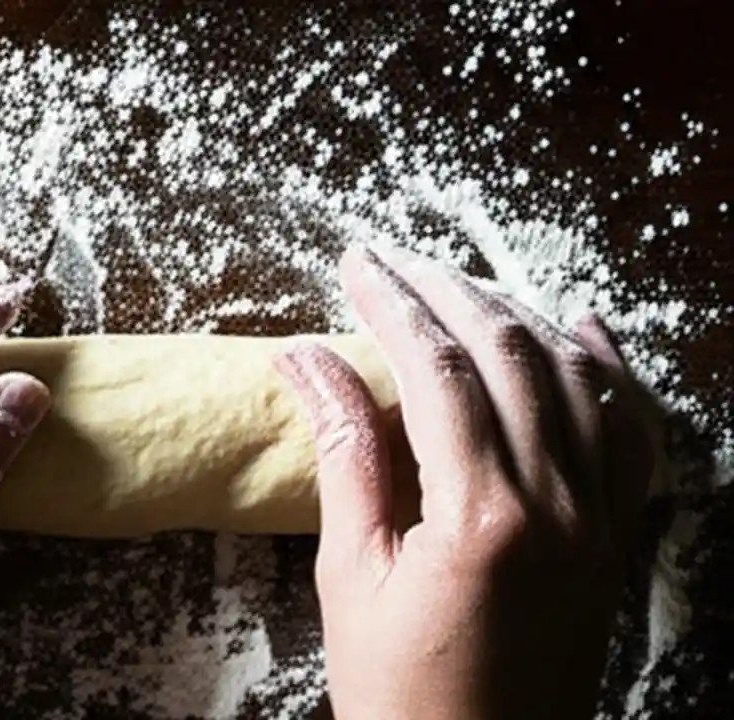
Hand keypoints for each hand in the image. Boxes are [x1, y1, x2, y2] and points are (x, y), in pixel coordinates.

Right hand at [277, 246, 653, 718]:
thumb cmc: (401, 691)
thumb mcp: (354, 574)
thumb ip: (344, 454)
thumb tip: (307, 360)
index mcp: (484, 516)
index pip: (438, 370)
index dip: (392, 304)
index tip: (357, 263)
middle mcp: (560, 506)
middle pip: (509, 355)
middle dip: (447, 292)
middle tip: (396, 260)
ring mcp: (601, 521)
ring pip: (575, 377)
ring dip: (516, 315)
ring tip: (459, 284)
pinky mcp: (616, 538)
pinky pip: (631, 431)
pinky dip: (607, 369)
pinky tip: (578, 326)